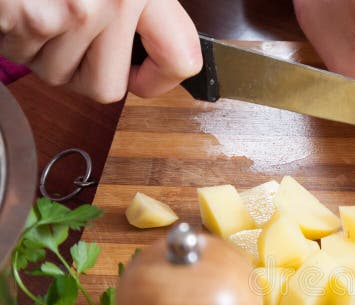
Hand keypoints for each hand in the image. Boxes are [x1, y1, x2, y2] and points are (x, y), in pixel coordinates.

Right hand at [0, 0, 201, 101]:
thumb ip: (143, 9)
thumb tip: (165, 58)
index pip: (181, 60)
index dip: (159, 80)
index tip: (142, 76)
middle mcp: (114, 0)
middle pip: (107, 89)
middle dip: (83, 72)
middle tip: (69, 35)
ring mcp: (71, 11)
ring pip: (59, 75)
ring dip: (44, 50)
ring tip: (38, 6)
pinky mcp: (30, 17)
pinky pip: (23, 56)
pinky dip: (15, 36)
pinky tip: (19, 5)